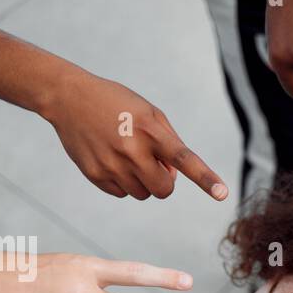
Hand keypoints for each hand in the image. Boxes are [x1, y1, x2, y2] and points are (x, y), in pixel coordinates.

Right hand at [40, 69, 227, 199]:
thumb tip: (171, 177)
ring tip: (128, 155)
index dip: (205, 178)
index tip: (223, 194)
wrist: (69, 98)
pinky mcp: (96, 174)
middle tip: (154, 163)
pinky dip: (123, 182)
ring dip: (143, 181)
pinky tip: (112, 159)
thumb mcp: (149, 113)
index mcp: (151, 130)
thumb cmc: (118, 105)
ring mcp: (112, 165)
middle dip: (165, 182)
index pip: (184, 159)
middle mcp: (132, 150)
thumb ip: (170, 144)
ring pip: (143, 194)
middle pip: (164, 190)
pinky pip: (122, 193)